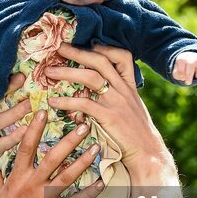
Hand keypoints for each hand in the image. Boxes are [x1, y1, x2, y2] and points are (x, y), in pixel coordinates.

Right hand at [0, 73, 29, 167]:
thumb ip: (7, 97)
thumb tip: (22, 75)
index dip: (6, 86)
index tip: (22, 77)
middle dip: (9, 93)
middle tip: (30, 93)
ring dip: (14, 113)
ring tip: (30, 107)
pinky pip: (3, 143)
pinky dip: (15, 136)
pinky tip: (26, 130)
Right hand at [0, 109, 103, 197]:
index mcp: (16, 177)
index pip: (25, 146)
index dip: (35, 128)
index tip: (44, 111)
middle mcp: (31, 185)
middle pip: (52, 156)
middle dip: (69, 139)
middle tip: (84, 125)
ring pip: (68, 175)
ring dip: (84, 160)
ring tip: (97, 146)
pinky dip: (90, 192)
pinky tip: (102, 182)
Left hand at [43, 43, 172, 169]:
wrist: (148, 152)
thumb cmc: (137, 132)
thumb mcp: (133, 107)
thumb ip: (119, 94)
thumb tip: (100, 88)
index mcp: (130, 86)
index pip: (123, 56)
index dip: (106, 48)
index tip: (90, 45)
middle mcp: (124, 90)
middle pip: (100, 61)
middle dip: (78, 52)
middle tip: (59, 48)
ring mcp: (117, 102)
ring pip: (90, 78)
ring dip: (67, 72)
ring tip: (49, 72)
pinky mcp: (109, 117)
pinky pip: (84, 104)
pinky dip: (66, 102)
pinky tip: (53, 102)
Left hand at [172, 51, 196, 84]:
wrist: (190, 61)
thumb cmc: (182, 69)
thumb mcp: (177, 73)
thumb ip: (177, 75)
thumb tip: (183, 76)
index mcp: (183, 58)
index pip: (182, 60)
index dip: (181, 70)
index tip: (181, 78)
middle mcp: (192, 57)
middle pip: (192, 62)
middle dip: (189, 73)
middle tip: (188, 83)